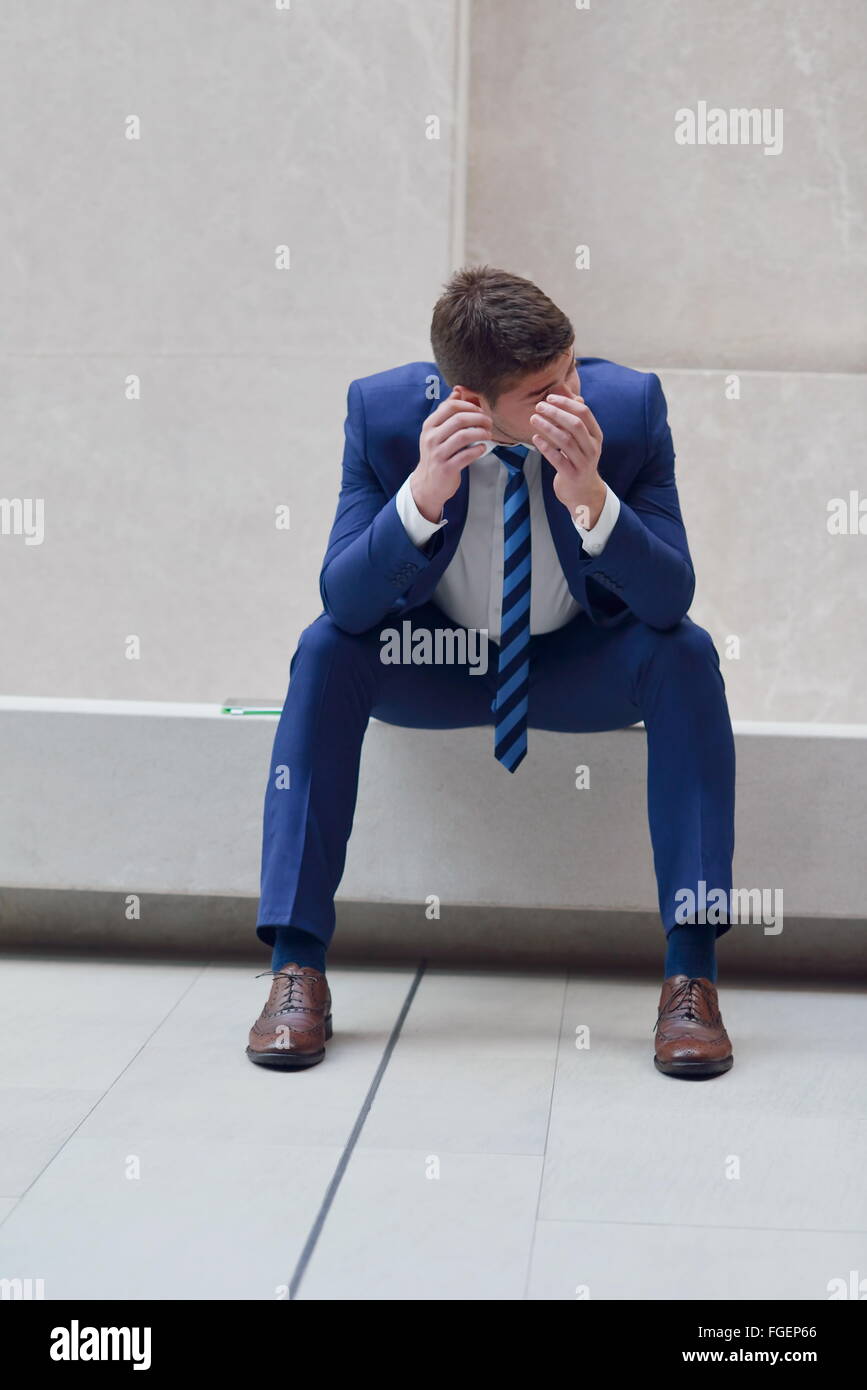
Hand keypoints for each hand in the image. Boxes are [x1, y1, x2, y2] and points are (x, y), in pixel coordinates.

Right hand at [410, 388, 491, 522]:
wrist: (427, 485)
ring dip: (481, 433)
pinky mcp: (446, 468)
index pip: (451, 406)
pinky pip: (466, 455)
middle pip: (459, 419)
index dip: (470, 405)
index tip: (480, 411)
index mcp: (429, 426)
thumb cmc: (436, 455)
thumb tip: (458, 390)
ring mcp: (438, 454)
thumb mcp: (436, 432)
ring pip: (464, 436)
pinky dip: (478, 450)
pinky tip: (482, 448)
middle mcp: (431, 438)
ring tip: (488, 434)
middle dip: (479, 418)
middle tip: (489, 422)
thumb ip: (447, 412)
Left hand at [530, 394, 605, 528]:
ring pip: (565, 441)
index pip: (584, 413)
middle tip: (538, 406)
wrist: (583, 492)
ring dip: (548, 427)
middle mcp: (592, 448)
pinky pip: (558, 459)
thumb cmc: (578, 460)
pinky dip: (546, 447)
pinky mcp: (572, 475)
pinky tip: (535, 438)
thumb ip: (576, 420)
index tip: (549, 397)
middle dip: (555, 413)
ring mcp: (583, 463)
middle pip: (575, 424)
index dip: (566, 403)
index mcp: (596, 435)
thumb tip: (571, 395)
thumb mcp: (582, 440)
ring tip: (533, 419)